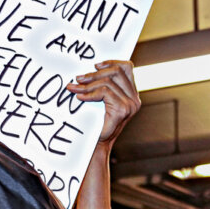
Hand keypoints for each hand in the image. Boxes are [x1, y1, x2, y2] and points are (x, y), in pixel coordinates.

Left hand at [69, 61, 139, 208]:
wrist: (95, 147)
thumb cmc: (95, 124)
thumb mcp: (100, 101)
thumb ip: (102, 86)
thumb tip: (88, 68)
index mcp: (132, 94)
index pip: (127, 67)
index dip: (111, 62)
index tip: (94, 65)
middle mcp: (134, 99)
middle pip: (117, 71)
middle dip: (94, 73)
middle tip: (78, 78)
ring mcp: (131, 105)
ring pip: (108, 81)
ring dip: (88, 84)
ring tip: (74, 88)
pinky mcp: (122, 110)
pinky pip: (104, 92)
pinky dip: (89, 93)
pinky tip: (80, 97)